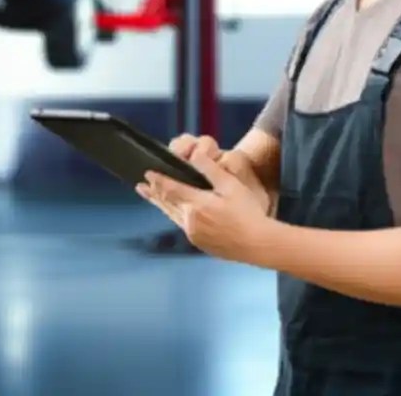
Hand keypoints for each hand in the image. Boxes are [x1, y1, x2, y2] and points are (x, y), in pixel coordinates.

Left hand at [137, 135, 273, 262]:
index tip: (147, 173)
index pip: (170, 188)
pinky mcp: (200, 243)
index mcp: (196, 204)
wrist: (259, 244)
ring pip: (172, 215)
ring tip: (150, 197)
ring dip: (161, 204)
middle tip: (141, 185)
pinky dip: (174, 215)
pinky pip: (182, 225)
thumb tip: (193, 155)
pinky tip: (174, 213)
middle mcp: (189, 220)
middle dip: (154, 192)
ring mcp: (193, 234)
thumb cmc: (247, 213)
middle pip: (167, 203)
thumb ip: (210, 170)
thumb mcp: (231, 186)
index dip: (158, 180)